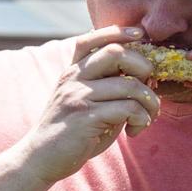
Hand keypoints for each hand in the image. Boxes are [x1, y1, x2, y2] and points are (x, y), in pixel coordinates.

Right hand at [21, 25, 161, 185]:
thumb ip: (107, 89)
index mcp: (73, 71)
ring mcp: (78, 96)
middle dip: (144, 67)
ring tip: (148, 117)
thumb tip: (145, 80)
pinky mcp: (86, 118)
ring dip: (150, 102)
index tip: (140, 34)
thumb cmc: (71, 133)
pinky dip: (141, 119)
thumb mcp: (86, 103)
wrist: (40, 158)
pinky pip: (127, 109)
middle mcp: (74, 78)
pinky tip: (136, 130)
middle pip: (116, 53)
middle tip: (151, 88)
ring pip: (130, 86)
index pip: (92, 39)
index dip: (118, 31)